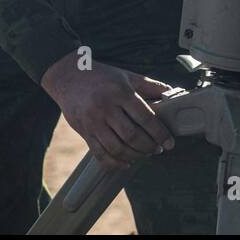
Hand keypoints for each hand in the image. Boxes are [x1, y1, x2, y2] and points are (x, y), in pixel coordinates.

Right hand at [41, 55, 176, 171]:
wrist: (68, 76)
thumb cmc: (102, 75)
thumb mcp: (127, 76)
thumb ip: (150, 86)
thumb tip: (172, 93)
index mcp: (120, 93)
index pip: (145, 118)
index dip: (160, 133)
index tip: (170, 143)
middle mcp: (106, 108)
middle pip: (132, 136)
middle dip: (149, 147)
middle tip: (158, 149)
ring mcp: (93, 122)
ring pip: (116, 148)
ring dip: (134, 156)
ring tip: (144, 154)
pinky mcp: (83, 132)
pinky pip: (100, 154)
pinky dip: (115, 163)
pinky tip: (126, 162)